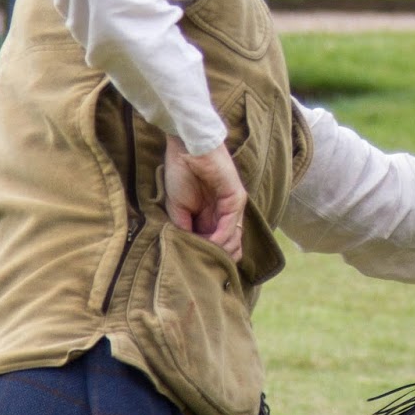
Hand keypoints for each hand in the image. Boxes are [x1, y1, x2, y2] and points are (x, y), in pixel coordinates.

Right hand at [162, 135, 246, 261]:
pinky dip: (220, 238)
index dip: (207, 257)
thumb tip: (191, 252)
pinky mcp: (236, 198)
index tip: (193, 265)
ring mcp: (233, 207)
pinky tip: (209, 242)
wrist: (185, 149)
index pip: (217, 246)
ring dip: (217, 251)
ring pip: (232, 241)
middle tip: (202, 265)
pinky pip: (231, 225)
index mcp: (212, 217)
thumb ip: (186, 230)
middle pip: (229, 248)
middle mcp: (225, 215)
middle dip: (216, 258)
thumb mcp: (178, 210)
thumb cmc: (181, 173)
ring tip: (203, 255)